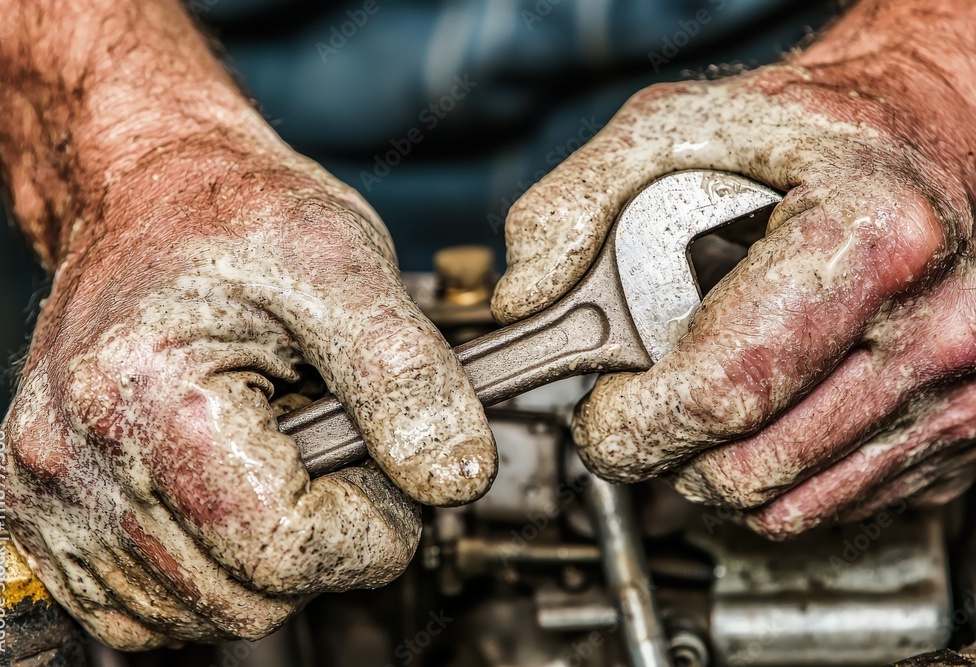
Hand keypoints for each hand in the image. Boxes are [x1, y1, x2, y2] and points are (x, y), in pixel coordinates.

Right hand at [0, 143, 495, 648]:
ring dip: (262, 564)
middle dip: (321, 547)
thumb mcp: (343, 265)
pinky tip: (229, 501)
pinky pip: (135, 609)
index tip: (390, 476)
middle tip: (337, 460)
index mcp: (147, 391)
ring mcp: (50, 489)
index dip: (371, 529)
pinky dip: (202, 576)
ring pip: (192, 615)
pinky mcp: (43, 508)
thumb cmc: (232, 214)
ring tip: (277, 466)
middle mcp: (74, 455)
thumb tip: (454, 472)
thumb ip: (406, 375)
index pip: (289, 553)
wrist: (154, 193)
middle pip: (242, 600)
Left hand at [492, 4, 975, 537]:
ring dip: (712, 466)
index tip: (601, 416)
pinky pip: (830, 505)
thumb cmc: (811, 135)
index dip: (636, 422)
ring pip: (785, 503)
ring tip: (704, 390)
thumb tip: (528, 295)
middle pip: (749, 464)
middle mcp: (932, 326)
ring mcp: (956, 391)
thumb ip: (578, 201)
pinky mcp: (959, 437)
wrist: (917, 146)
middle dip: (662, 449)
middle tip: (641, 397)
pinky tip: (766, 406)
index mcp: (869, 237)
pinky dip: (772, 475)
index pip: (726, 388)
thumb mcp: (679, 127)